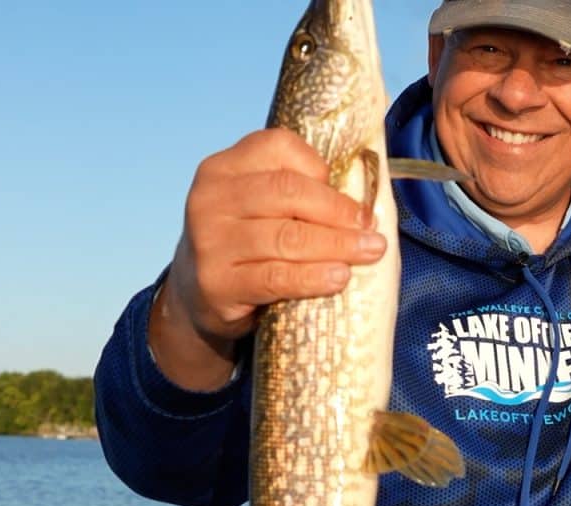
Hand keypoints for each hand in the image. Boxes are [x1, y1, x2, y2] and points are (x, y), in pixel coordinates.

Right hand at [151, 128, 389, 389]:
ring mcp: (209, 240)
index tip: (346, 195)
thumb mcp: (259, 206)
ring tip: (369, 252)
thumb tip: (362, 206)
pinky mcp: (217, 282)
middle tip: (371, 230)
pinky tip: (339, 277)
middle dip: (338, 211)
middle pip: (288, 191)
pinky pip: (276, 277)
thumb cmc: (246, 243)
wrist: (200, 294)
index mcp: (224, 166)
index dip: (320, 168)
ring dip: (337, 245)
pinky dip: (313, 277)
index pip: (278, 147)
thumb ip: (295, 192)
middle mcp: (210, 197)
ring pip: (286, 236)